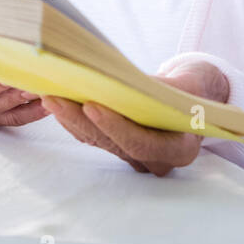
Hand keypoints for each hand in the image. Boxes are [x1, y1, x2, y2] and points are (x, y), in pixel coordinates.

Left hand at [41, 58, 230, 176]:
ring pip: (99, 142)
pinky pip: (95, 139)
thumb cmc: (191, 89)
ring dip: (72, 120)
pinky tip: (58, 104)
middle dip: (82, 121)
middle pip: (113, 144)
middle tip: (56, 98)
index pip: (142, 143)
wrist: (193, 97)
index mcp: (180, 150)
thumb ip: (161, 91)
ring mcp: (137, 159)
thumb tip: (121, 82)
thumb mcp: (185, 85)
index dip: (115, 126)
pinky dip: (75, 121)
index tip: (92, 106)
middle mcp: (157, 162)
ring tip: (50, 97)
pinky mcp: (120, 150)